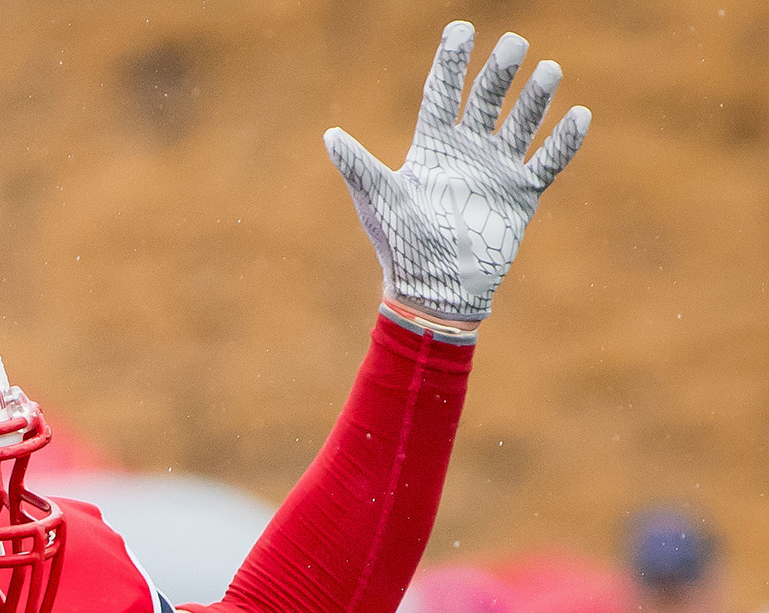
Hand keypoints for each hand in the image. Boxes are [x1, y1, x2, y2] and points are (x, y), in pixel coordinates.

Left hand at [326, 21, 589, 321]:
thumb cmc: (402, 245)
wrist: (435, 288)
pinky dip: (562, 142)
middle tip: (513, 43)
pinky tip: (579, 115)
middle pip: (487, 101)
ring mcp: (496, 171)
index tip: (461, 28)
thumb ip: (359, 167)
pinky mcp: (521, 194)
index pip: (442, 94)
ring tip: (549, 70)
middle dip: (499, 73)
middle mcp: (466, 152)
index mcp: (431, 147)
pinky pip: (547, 162)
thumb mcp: (379, 201)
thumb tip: (330, 136)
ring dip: (535, 99)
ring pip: (520, 124)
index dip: (451, 62)